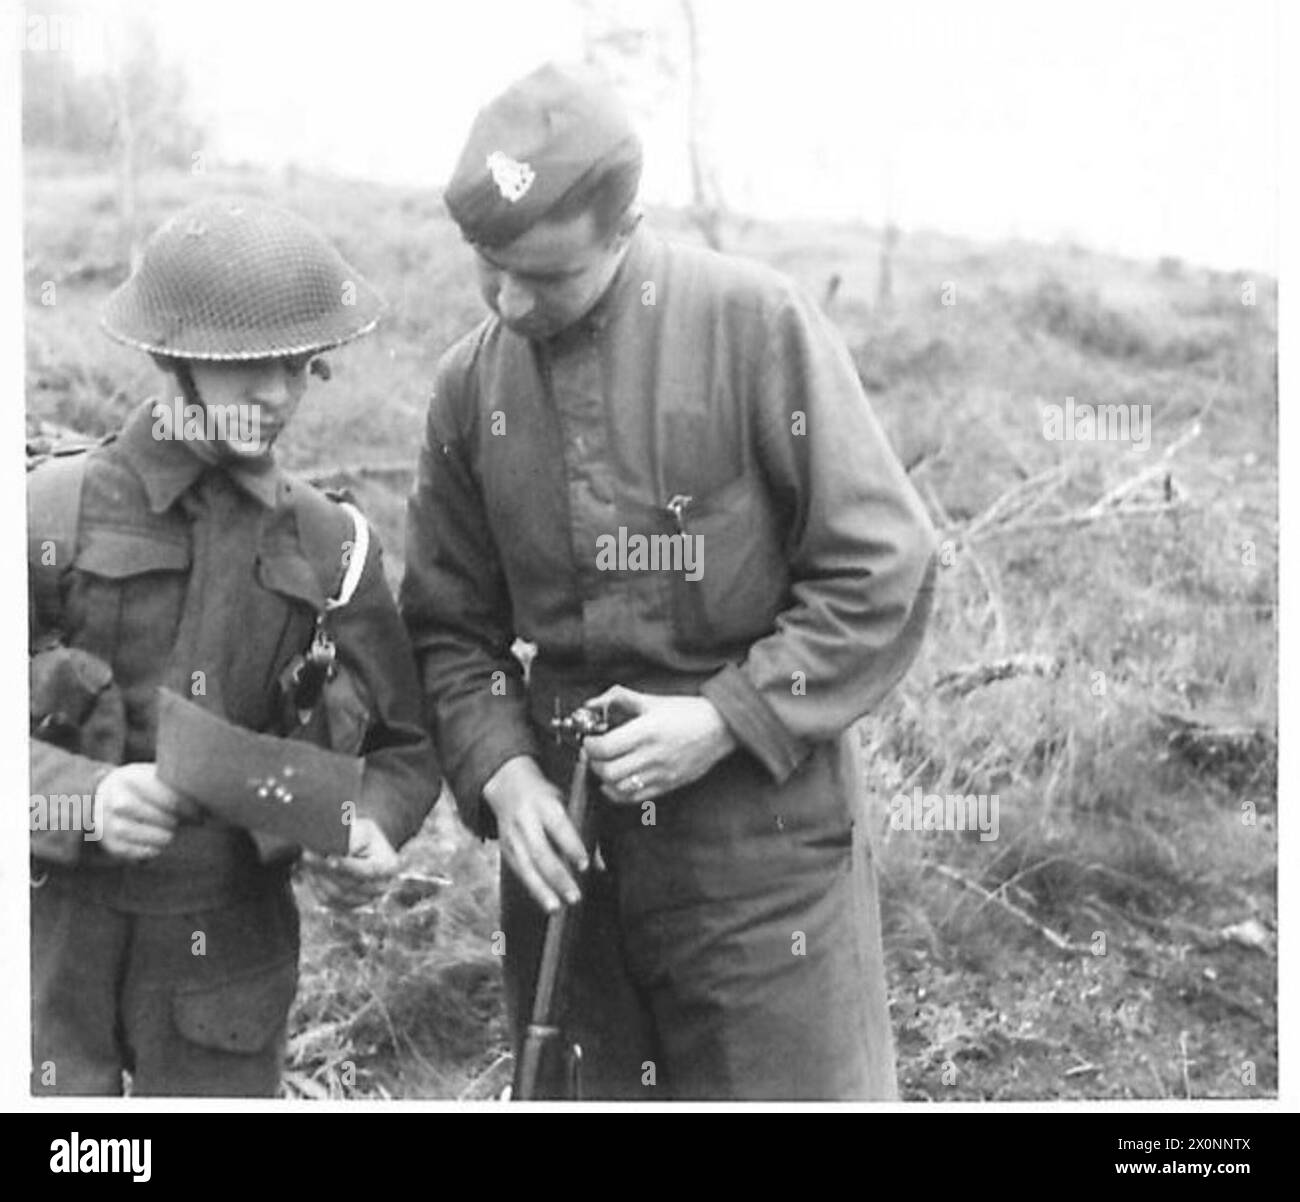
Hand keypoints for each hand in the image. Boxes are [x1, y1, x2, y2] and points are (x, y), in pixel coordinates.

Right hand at [95, 762, 201, 862]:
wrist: (107, 796)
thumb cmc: (146, 785)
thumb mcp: (156, 775)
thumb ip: (178, 784)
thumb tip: (213, 796)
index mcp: (130, 778)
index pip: (164, 794)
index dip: (188, 806)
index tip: (202, 812)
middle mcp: (115, 799)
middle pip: (152, 814)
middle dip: (174, 820)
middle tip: (191, 822)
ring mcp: (108, 822)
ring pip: (138, 833)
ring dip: (162, 836)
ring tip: (174, 834)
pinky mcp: (110, 843)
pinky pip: (132, 851)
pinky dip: (150, 850)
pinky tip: (161, 845)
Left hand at [300, 818, 398, 908]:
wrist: (361, 846)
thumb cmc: (362, 834)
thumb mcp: (363, 830)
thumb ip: (353, 841)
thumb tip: (333, 852)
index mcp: (390, 866)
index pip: (368, 871)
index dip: (347, 866)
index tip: (329, 858)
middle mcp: (381, 888)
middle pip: (349, 885)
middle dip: (325, 870)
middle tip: (306, 854)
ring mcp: (365, 900)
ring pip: (335, 895)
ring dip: (317, 877)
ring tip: (305, 858)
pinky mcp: (347, 906)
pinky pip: (327, 900)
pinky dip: (316, 885)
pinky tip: (309, 870)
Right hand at [483, 755, 587, 913]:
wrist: (507, 785)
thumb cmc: (545, 797)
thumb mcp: (565, 802)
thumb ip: (582, 829)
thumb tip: (601, 864)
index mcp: (544, 804)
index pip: (559, 827)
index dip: (571, 846)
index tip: (584, 865)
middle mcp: (525, 821)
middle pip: (540, 853)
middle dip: (558, 877)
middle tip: (575, 897)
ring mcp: (512, 837)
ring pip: (526, 867)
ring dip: (542, 890)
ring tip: (556, 907)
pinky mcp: (505, 849)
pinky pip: (519, 871)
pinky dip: (533, 888)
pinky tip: (546, 901)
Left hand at [582, 686, 737, 804]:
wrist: (721, 727)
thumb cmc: (687, 712)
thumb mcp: (652, 700)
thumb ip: (619, 698)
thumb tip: (591, 704)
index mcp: (647, 731)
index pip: (605, 747)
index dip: (590, 745)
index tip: (590, 739)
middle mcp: (653, 755)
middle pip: (608, 771)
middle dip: (594, 763)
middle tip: (595, 753)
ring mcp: (660, 773)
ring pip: (618, 787)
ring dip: (604, 778)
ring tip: (606, 765)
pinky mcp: (667, 785)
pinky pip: (634, 798)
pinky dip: (617, 792)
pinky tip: (615, 781)